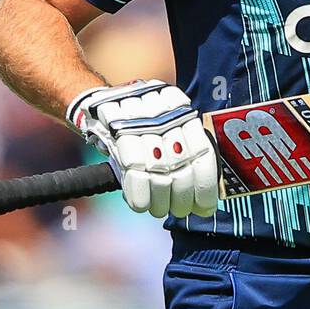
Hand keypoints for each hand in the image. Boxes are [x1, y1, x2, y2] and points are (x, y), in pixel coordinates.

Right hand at [67, 81, 218, 217]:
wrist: (104, 98)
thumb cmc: (140, 118)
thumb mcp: (167, 123)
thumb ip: (185, 150)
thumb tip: (201, 197)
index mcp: (183, 111)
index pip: (203, 154)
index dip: (205, 186)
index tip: (204, 207)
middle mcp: (165, 114)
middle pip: (182, 167)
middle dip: (182, 198)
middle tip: (179, 210)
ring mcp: (142, 122)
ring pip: (159, 173)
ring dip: (161, 200)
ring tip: (159, 209)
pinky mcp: (117, 132)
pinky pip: (133, 172)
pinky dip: (139, 195)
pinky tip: (142, 205)